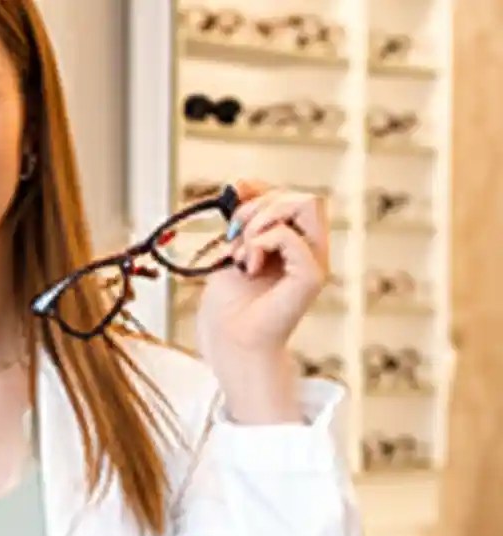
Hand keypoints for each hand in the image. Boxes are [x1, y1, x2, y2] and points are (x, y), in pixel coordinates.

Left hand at [195, 180, 329, 423]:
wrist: (230, 343)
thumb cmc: (228, 308)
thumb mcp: (230, 251)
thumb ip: (241, 220)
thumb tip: (241, 183)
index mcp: (293, 244)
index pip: (290, 195)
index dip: (260, 190)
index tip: (232, 200)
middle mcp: (310, 251)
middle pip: (303, 195)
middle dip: (260, 204)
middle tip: (235, 235)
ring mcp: (314, 263)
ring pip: (307, 203)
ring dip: (263, 219)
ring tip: (244, 251)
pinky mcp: (311, 277)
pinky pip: (292, 236)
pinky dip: (263, 241)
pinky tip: (249, 266)